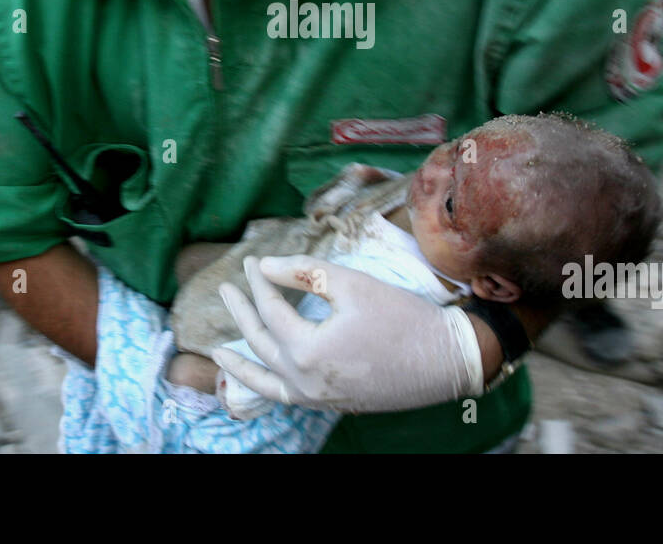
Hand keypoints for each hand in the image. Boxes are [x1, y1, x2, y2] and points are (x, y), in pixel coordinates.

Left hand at [212, 255, 483, 413]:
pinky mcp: (330, 403)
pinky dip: (265, 386)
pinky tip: (262, 376)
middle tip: (228, 289)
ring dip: (240, 363)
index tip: (254, 259)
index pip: (271, 310)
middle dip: (243, 312)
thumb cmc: (402, 318)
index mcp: (305, 349)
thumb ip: (305, 272)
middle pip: (261, 342)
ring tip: (218, 353)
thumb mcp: (353, 285)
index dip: (261, 281)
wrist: (444, 361)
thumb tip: (266, 267)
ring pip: (265, 379)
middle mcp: (303, 380)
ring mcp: (315, 397)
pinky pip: (284, 397)